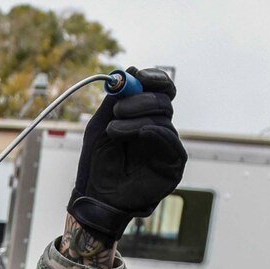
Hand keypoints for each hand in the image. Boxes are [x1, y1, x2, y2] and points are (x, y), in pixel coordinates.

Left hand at [68, 67, 186, 242]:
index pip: (160, 90)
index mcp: (145, 117)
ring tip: (113, 130)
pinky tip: (140, 132)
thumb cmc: (97, 163)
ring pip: (164, 119)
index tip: (137, 74)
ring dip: (137, 120)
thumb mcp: (100, 126)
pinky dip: (154, 132)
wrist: (95, 198)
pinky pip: (171, 142)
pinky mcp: (174, 165)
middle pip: (164, 101)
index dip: (153, 78)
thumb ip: (114, 100)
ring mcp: (167, 146)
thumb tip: (130, 71)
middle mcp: (159, 129)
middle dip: (140, 99)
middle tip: (118, 109)